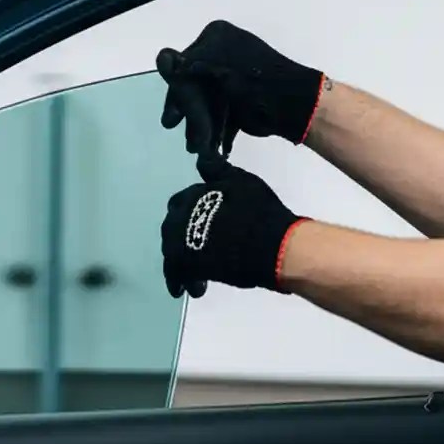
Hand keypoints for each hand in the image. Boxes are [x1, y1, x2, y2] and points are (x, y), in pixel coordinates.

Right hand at [156, 20, 325, 156]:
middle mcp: (223, 54)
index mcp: (216, 38)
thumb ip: (183, 68)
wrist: (293, 104)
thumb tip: (160, 58)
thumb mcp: (213, 69)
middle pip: (195, 87)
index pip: (183, 66)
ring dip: (203, 127)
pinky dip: (219, 130)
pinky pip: (223, 113)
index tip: (172, 119)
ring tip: (201, 148)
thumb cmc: (251, 83)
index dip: (177, 93)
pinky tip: (215, 146)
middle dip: (191, 115)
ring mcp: (233, 77)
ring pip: (207, 104)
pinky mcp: (242, 98)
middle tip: (187, 139)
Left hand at [161, 160, 308, 297]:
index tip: (199, 221)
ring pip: (173, 253)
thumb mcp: (240, 181)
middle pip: (172, 230)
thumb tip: (201, 155)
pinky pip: (178, 275)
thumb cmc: (259, 211)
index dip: (188, 213)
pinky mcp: (188, 267)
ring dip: (184, 260)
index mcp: (189, 197)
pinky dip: (183, 281)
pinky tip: (196, 288)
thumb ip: (217, 170)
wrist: (272, 245)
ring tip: (200, 272)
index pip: (178, 203)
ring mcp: (181, 244)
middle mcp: (178, 220)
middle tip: (199, 248)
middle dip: (183, 238)